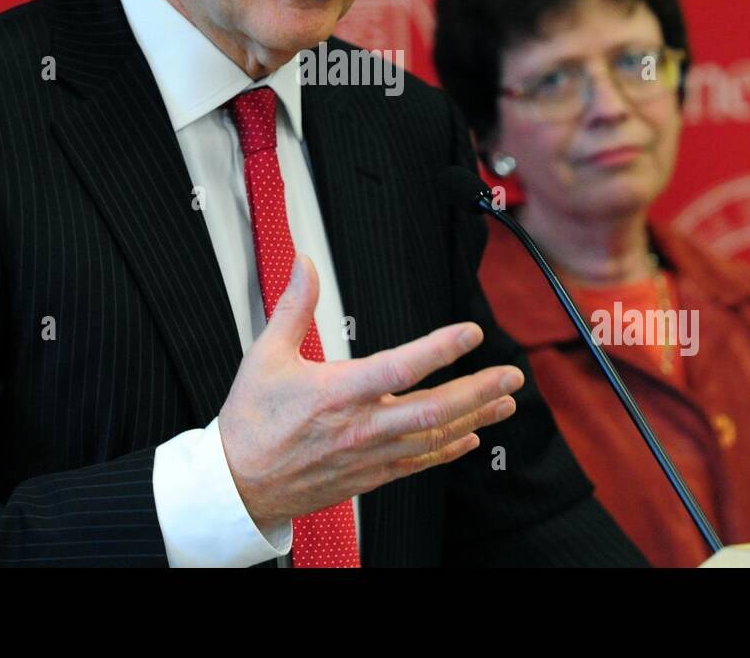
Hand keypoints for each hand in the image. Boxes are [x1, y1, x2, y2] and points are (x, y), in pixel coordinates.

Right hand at [218, 253, 523, 533]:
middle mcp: (360, 427)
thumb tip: (303, 264)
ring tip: (505, 400)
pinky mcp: (370, 476)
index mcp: (337, 393)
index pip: (400, 368)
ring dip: (475, 417)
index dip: (440, 349)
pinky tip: (471, 438)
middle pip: (433, 409)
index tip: (470, 332)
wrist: (238, 484)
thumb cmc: (251, 421)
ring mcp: (369, 455)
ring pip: (434, 437)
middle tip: (511, 373)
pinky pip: (420, 464)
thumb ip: (293, 306)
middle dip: (478, 390)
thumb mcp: (265, 355)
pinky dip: (449, 450)